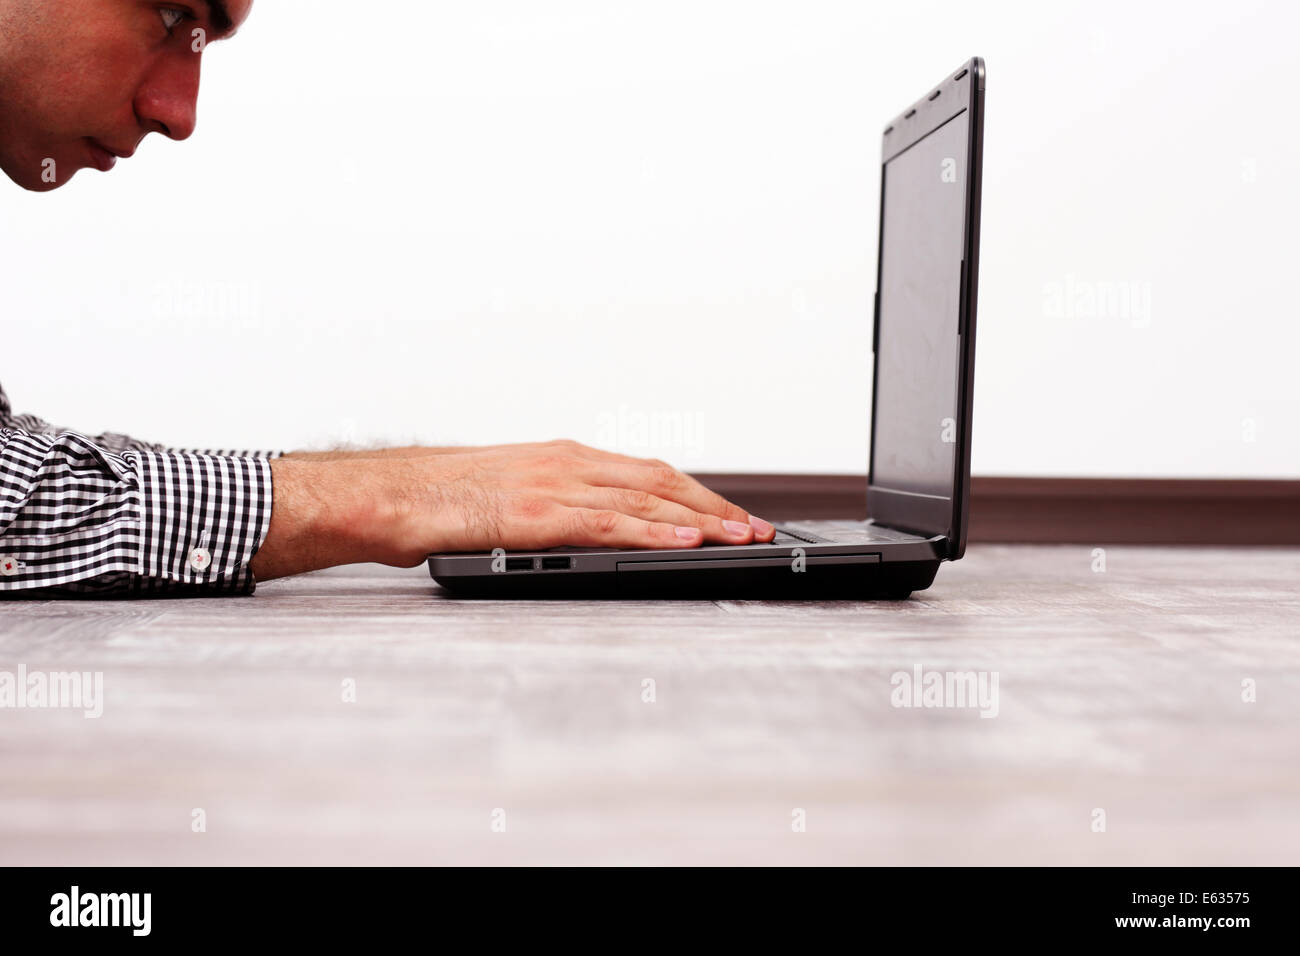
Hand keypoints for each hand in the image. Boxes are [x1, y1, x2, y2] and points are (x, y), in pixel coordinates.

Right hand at [384, 439, 774, 563]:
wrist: (387, 496)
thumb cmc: (440, 498)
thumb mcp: (511, 494)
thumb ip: (555, 506)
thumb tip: (592, 531)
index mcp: (564, 457)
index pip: (649, 472)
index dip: (698, 494)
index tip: (732, 513)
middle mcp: (567, 462)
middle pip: (662, 481)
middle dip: (716, 506)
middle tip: (757, 527)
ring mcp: (553, 484)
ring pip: (645, 499)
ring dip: (701, 520)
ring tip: (742, 535)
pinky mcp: (536, 514)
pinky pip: (607, 522)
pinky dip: (653, 532)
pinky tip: (686, 542)